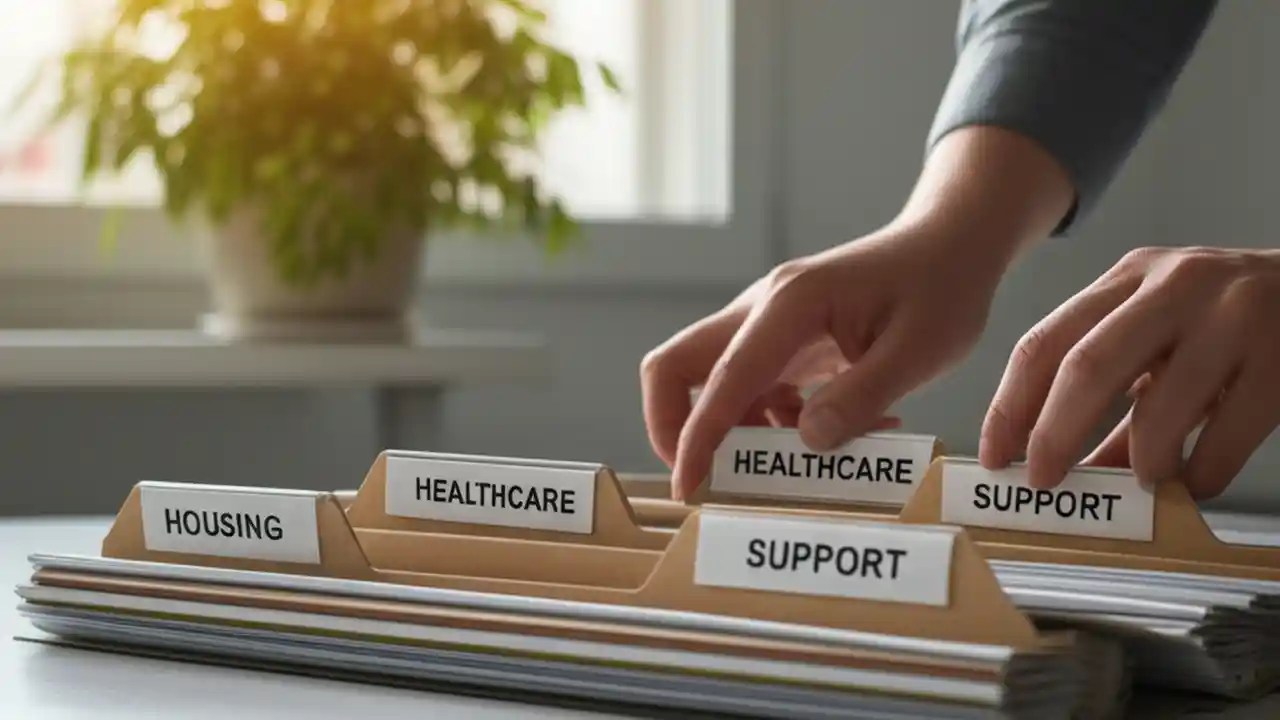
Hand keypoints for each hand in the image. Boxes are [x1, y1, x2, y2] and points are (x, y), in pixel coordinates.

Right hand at [642, 219, 1004, 499]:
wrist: (949, 244)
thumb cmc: (940, 287)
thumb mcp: (918, 351)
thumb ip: (860, 397)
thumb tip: (806, 443)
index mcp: (790, 305)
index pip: (722, 379)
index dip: (697, 438)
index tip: (687, 488)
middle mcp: (762, 311)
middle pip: (678, 368)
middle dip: (678, 428)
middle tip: (709, 481)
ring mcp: (768, 328)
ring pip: (717, 388)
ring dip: (740, 436)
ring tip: (808, 466)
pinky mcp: (783, 344)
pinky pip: (755, 393)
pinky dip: (778, 426)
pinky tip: (837, 434)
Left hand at [981, 246, 1279, 497]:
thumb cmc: (1229, 322)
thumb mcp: (1162, 341)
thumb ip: (1113, 395)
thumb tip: (1062, 467)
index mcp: (1127, 277)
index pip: (1044, 343)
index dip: (1010, 406)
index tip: (994, 457)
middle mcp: (1172, 286)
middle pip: (1086, 367)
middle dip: (1054, 434)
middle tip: (1043, 481)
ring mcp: (1231, 315)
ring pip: (1160, 405)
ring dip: (1139, 460)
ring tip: (1141, 482)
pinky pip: (1227, 431)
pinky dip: (1200, 471)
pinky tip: (1193, 484)